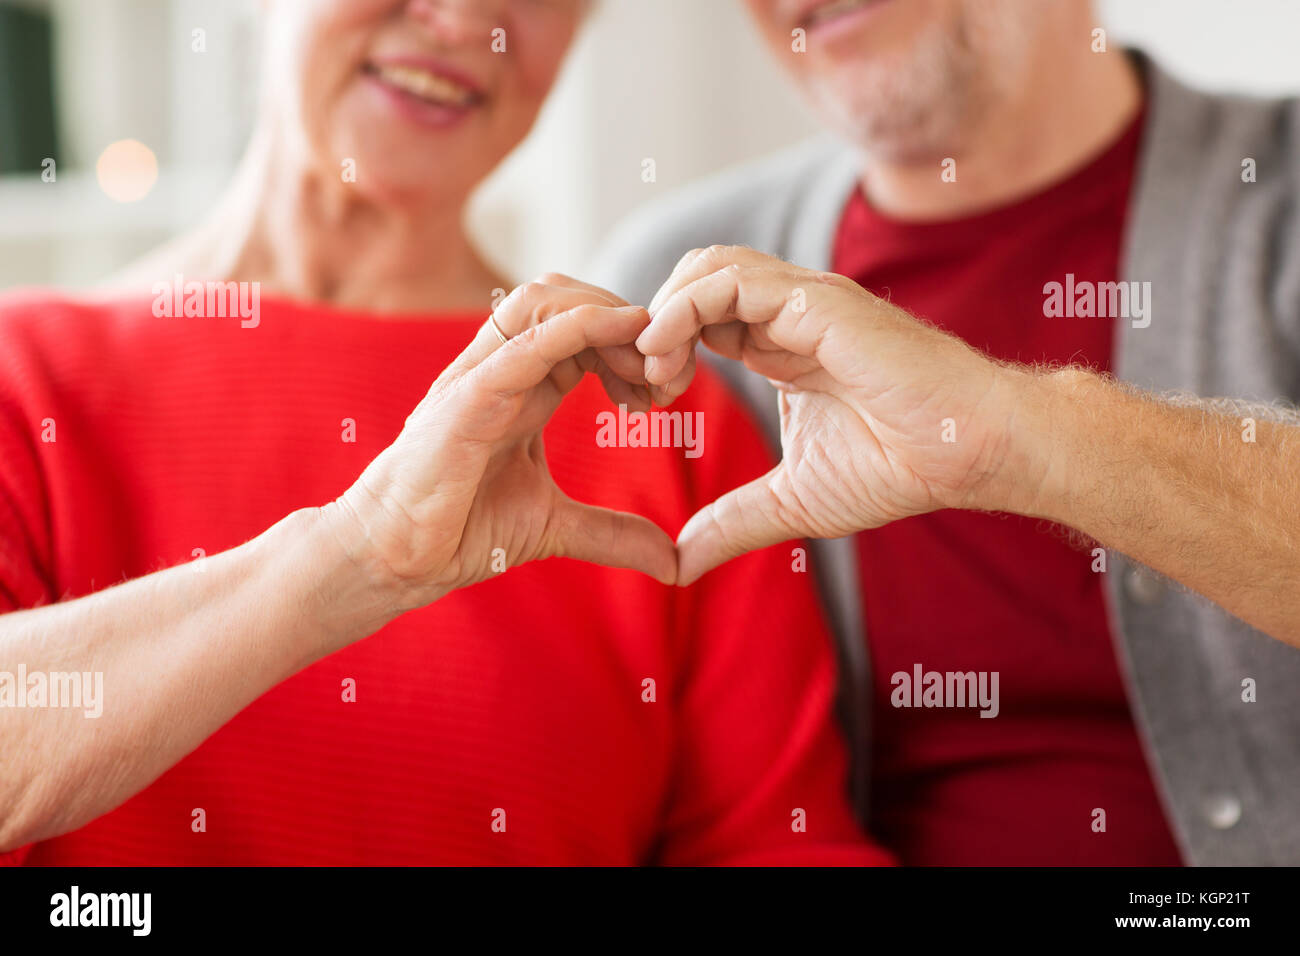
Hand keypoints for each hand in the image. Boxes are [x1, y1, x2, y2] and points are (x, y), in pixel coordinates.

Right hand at [325, 274, 678, 611]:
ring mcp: (481, 375)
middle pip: (569, 296)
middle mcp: (503, 368)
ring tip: (645, 364)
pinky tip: (621, 332)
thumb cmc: (458, 530)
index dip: (632, 343)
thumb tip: (671, 562)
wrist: (395, 557)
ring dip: (608, 315)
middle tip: (666, 375)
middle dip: (627, 321)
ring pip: (544, 299)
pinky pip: (525, 342)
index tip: (665, 390)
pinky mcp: (467, 398)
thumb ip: (612, 534)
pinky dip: (579, 326)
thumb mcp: (555, 527)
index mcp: (524, 386)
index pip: (583, 327)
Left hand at [638, 246, 1034, 584]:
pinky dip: (684, 308)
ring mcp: (802, 301)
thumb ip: (733, 522)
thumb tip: (679, 564)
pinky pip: (731, 281)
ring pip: (707, 267)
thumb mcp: (792, 501)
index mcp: (778, 345)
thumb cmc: (899, 466)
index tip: (646, 401)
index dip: (661, 349)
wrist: (968, 451)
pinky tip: (669, 354)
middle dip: (653, 324)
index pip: (698, 317)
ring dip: (664, 312)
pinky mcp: (817, 302)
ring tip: (654, 369)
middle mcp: (785, 313)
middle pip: (694, 279)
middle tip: (643, 385)